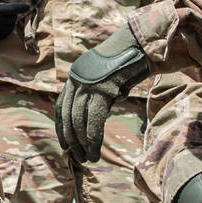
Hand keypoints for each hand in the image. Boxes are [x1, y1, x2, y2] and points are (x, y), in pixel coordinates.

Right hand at [0, 0, 30, 40]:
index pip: (12, 9)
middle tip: (5, 9)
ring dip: (10, 21)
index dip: (21, 7)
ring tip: (1, 16)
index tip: (27, 6)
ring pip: (10, 26)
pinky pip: (5, 33)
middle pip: (13, 18)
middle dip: (12, 13)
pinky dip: (6, 28)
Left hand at [54, 24, 150, 161]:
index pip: (61, 107)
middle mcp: (77, 80)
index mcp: (75, 77)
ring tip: (89, 158)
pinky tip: (96, 150)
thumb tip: (94, 118)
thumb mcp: (104, 78)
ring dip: (83, 144)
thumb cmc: (126, 62)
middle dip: (72, 140)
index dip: (62, 129)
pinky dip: (94, 138)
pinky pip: (94, 120)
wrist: (139, 44)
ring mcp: (88, 84)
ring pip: (79, 121)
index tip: (65, 145)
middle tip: (79, 157)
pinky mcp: (102, 89)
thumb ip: (96, 95)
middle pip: (68, 117)